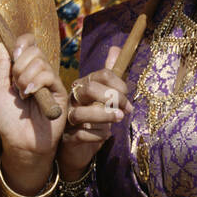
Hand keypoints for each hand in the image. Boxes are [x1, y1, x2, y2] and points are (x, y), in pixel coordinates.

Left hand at [0, 35, 67, 193]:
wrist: (19, 142)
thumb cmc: (7, 119)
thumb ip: (3, 66)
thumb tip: (1, 43)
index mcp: (25, 70)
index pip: (30, 44)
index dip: (23, 42)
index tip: (14, 53)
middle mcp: (40, 73)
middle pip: (35, 50)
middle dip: (20, 65)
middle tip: (15, 85)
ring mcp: (51, 83)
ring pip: (41, 62)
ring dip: (26, 77)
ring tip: (22, 95)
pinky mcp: (60, 93)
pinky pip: (50, 75)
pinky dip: (36, 82)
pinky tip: (30, 95)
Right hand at [58, 44, 131, 181]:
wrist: (78, 149)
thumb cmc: (93, 120)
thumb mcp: (103, 96)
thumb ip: (109, 75)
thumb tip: (116, 48)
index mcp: (83, 86)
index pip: (101, 75)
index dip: (118, 83)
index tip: (127, 96)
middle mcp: (73, 100)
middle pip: (88, 89)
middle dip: (111, 97)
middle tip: (126, 109)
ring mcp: (68, 119)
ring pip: (80, 113)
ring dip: (104, 115)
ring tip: (119, 118)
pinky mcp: (69, 138)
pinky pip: (81, 134)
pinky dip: (96, 135)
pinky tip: (105, 136)